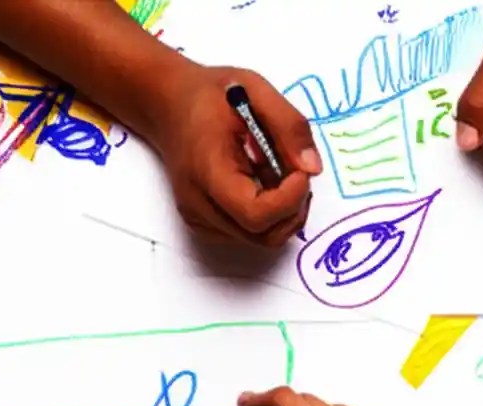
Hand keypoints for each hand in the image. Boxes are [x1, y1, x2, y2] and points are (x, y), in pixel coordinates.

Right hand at [148, 64, 320, 248]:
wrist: (170, 106)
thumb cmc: (210, 96)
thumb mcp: (256, 90)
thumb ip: (289, 126)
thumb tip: (312, 169)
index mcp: (206, 171)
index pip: (255, 214)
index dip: (290, 199)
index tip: (302, 170)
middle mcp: (199, 206)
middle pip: (263, 234)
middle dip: (294, 206)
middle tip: (296, 170)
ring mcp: (200, 220)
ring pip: (262, 238)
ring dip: (284, 210)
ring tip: (278, 172)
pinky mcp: (207, 226)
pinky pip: (251, 234)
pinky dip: (270, 214)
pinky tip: (263, 182)